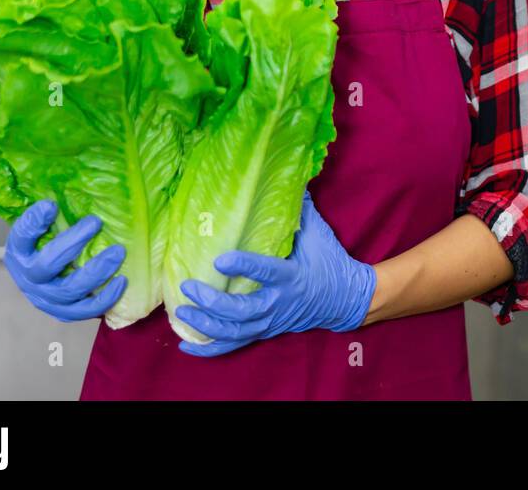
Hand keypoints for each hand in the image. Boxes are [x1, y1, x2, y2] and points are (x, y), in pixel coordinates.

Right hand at [3, 200, 126, 321]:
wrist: (52, 277)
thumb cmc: (53, 241)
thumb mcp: (49, 224)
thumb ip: (54, 207)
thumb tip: (73, 170)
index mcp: (19, 251)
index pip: (20, 237)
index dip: (33, 222)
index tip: (51, 205)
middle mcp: (28, 276)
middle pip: (46, 265)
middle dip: (72, 243)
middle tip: (95, 222)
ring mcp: (46, 297)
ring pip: (68, 290)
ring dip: (95, 271)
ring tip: (118, 252)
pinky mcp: (65, 311)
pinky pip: (84, 310)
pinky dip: (104, 298)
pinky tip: (121, 281)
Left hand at [175, 192, 376, 357]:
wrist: (345, 299)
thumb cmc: (329, 262)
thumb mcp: (319, 234)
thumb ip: (301, 210)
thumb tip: (289, 178)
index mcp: (292, 276)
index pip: (265, 271)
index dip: (243, 266)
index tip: (220, 260)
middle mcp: (279, 302)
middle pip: (242, 310)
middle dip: (212, 302)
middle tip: (189, 286)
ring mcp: (270, 320)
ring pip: (235, 331)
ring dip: (205, 324)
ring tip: (182, 311)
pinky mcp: (265, 331)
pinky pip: (234, 345)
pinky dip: (209, 348)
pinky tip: (186, 345)